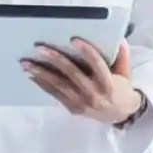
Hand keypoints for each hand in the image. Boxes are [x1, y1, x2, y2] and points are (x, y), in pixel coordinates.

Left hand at [22, 39, 141, 124]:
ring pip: (59, 85)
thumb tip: (118, 38)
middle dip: (55, 59)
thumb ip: (121, 56)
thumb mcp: (125, 72)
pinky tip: (32, 75)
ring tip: (27, 63)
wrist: (119, 115)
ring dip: (41, 73)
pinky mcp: (73, 109)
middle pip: (72, 73)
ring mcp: (82, 103)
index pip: (97, 64)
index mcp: (109, 83)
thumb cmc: (121, 89)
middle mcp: (94, 93)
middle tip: (40, 48)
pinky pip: (56, 94)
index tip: (73, 39)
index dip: (86, 51)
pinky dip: (43, 84)